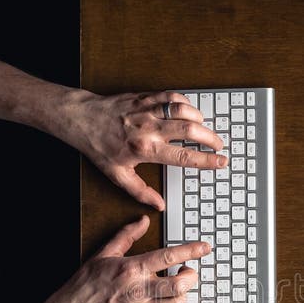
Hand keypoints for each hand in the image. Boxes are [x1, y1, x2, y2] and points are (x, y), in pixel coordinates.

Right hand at [52, 214, 208, 302]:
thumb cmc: (88, 283)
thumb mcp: (105, 253)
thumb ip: (127, 236)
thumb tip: (143, 221)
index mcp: (132, 268)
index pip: (168, 256)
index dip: (191, 251)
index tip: (205, 248)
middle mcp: (138, 289)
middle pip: (179, 284)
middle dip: (190, 276)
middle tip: (188, 272)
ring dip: (183, 295)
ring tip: (178, 289)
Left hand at [64, 89, 226, 208]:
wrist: (82, 119)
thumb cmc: (99, 146)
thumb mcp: (117, 175)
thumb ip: (140, 191)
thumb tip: (158, 205)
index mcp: (146, 150)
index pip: (184, 157)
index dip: (207, 160)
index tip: (221, 161)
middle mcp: (149, 128)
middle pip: (190, 131)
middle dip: (210, 138)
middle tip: (219, 145)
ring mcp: (147, 110)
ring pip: (183, 110)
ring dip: (198, 119)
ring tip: (204, 128)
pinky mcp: (144, 97)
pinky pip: (171, 96)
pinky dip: (184, 102)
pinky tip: (188, 110)